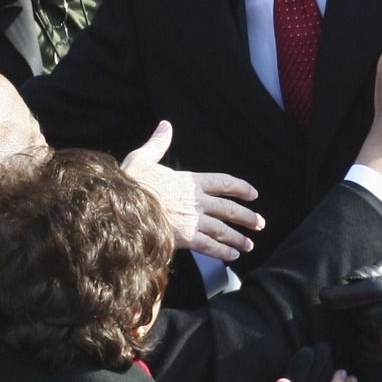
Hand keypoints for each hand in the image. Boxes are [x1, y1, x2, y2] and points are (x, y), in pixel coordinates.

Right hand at [121, 121, 262, 260]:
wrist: (121, 207)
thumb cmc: (130, 183)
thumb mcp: (143, 158)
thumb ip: (158, 144)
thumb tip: (165, 125)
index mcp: (190, 181)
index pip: (223, 183)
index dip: (241, 188)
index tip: (253, 195)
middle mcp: (197, 201)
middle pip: (229, 209)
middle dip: (247, 217)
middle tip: (260, 223)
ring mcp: (193, 220)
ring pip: (223, 230)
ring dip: (238, 238)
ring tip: (250, 244)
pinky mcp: (185, 238)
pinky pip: (209, 246)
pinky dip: (222, 251)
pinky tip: (232, 256)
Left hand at [320, 254, 381, 365]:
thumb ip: (371, 274)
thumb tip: (343, 283)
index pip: (351, 296)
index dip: (335, 296)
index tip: (326, 295)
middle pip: (354, 316)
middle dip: (357, 310)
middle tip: (374, 302)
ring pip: (361, 335)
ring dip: (364, 327)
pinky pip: (372, 351)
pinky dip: (372, 342)